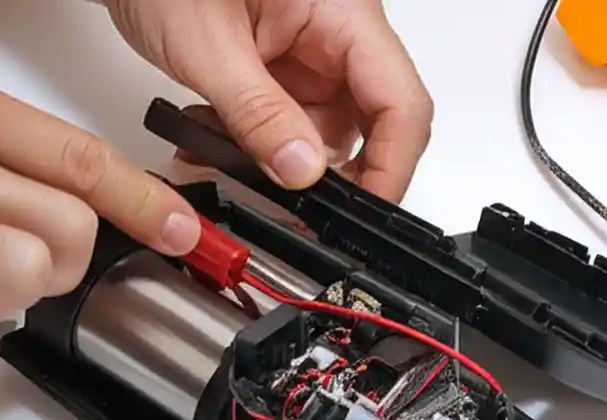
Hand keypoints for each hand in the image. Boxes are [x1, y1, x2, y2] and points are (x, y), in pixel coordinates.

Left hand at [102, 0, 433, 202]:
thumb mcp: (206, 47)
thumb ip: (257, 115)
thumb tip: (301, 173)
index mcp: (343, 10)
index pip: (400, 101)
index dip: (392, 165)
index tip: (364, 212)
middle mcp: (338, 31)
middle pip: (373, 121)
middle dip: (330, 170)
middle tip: (293, 207)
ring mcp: (313, 53)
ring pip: (327, 131)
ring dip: (282, 159)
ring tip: (225, 155)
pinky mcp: (285, 70)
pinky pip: (292, 123)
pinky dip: (259, 144)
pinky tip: (218, 140)